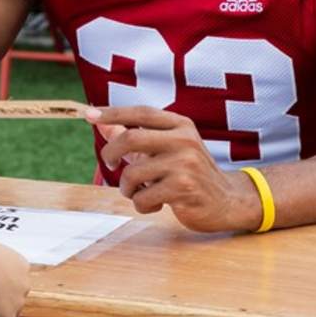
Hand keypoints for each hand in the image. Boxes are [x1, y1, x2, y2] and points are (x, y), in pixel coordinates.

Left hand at [88, 106, 262, 232]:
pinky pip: (143, 197)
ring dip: (127, 187)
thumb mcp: (166, 149)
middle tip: (111, 165)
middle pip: (131, 138)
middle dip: (111, 153)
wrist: (226, 200)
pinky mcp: (184, 188)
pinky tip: (155, 203)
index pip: (140, 112)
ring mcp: (185, 163)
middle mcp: (184, 139)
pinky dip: (141, 204)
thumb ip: (135, 136)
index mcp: (180, 125)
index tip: (89, 114)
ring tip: (138, 191)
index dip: (113, 113)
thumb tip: (100, 122)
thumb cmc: (190, 173)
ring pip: (133, 173)